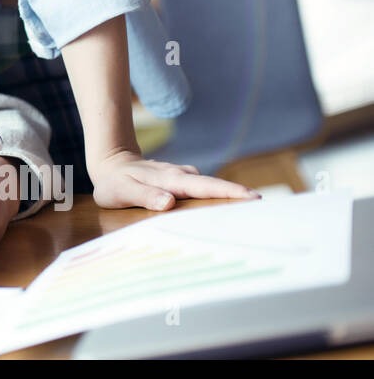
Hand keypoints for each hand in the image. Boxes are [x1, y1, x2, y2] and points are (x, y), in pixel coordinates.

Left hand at [90, 149, 259, 210]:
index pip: (205, 186)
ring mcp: (184, 177)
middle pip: (216, 187)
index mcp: (171, 180)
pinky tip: (229, 212)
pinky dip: (218, 199)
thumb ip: (144, 196)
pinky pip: (204, 191)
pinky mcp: (183, 182)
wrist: (110, 163)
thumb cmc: (114, 182)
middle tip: (268, 210)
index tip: (253, 198)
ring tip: (256, 215)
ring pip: (211, 188)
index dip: (229, 192)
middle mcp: (182, 176)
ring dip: (232, 199)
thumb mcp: (122, 191)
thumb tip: (169, 202)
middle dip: (241, 197)